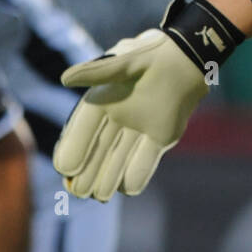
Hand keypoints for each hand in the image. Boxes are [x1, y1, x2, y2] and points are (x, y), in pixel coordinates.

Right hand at [54, 0, 241, 200]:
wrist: (186, 59)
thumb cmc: (150, 56)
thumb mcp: (124, 62)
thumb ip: (96, 72)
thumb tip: (65, 78)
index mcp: (102, 99)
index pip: (83, 127)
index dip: (73, 147)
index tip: (65, 167)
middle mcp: (116, 117)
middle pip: (98, 149)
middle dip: (88, 171)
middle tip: (79, 190)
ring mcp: (137, 129)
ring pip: (119, 158)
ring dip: (109, 177)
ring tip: (100, 195)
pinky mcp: (159, 137)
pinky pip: (145, 159)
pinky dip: (138, 173)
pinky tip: (129, 188)